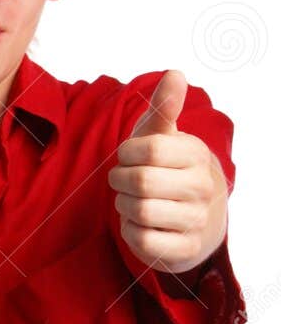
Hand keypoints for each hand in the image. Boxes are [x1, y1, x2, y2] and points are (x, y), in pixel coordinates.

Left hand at [108, 70, 227, 273]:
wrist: (199, 218)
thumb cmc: (170, 170)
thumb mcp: (164, 137)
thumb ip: (164, 108)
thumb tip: (174, 73)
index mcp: (195, 155)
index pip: (146, 149)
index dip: (126, 153)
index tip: (130, 157)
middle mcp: (202, 188)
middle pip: (138, 182)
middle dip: (120, 181)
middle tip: (126, 181)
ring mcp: (196, 220)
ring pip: (137, 211)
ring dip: (124, 206)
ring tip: (136, 201)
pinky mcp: (183, 250)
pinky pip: (140, 240)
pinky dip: (129, 231)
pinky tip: (140, 224)